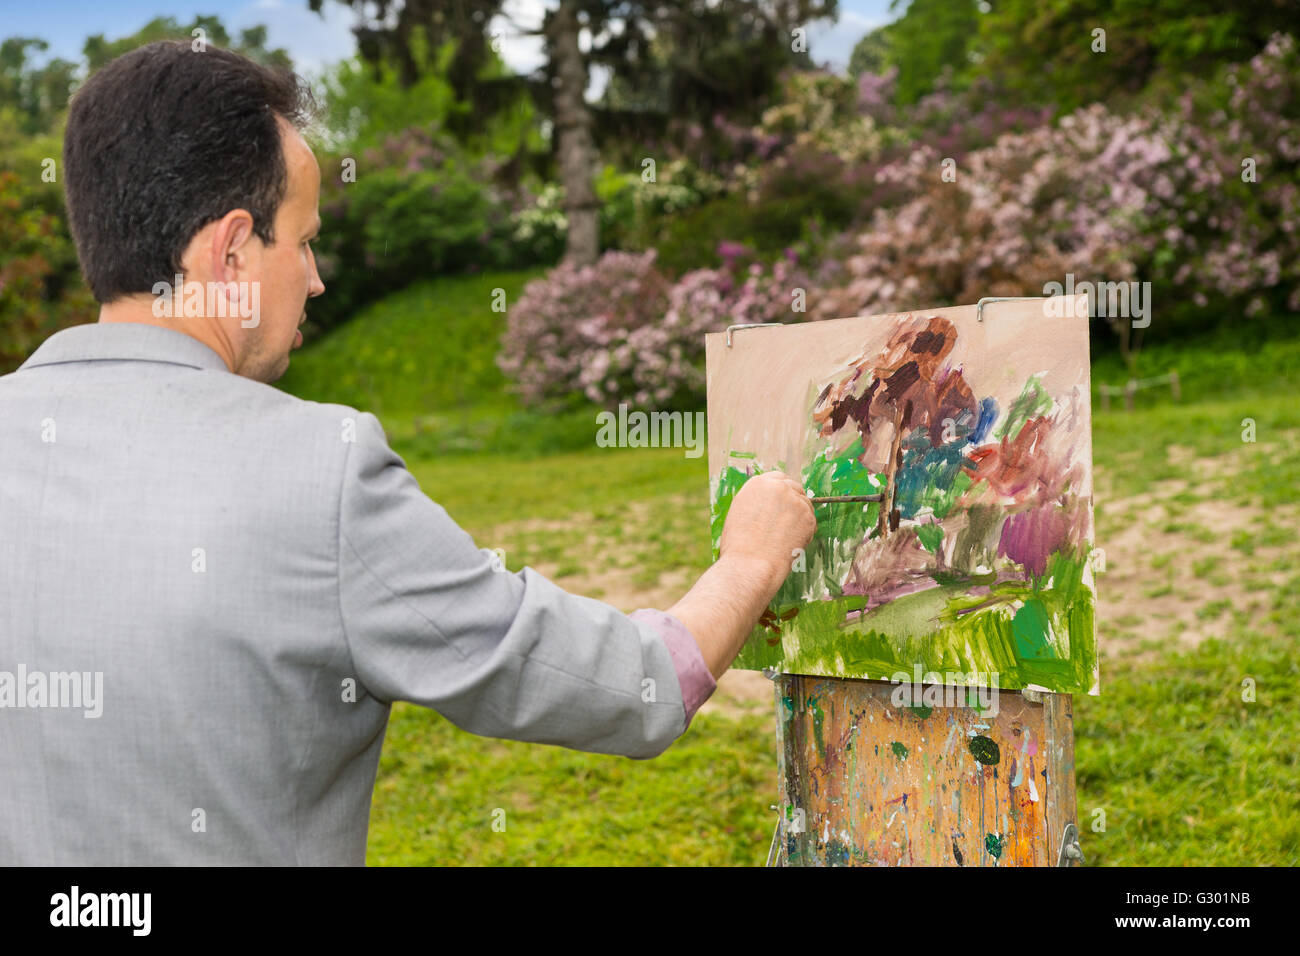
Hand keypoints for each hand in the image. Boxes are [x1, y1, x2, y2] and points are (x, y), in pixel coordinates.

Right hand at [718, 471, 816, 592]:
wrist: (749, 565)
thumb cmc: (739, 546)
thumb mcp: (741, 512)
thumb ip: (758, 502)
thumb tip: (771, 504)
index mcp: (757, 484)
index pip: (778, 478)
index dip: (783, 491)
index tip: (785, 501)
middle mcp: (777, 487)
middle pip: (795, 488)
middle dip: (795, 502)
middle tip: (790, 521)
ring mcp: (795, 501)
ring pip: (806, 505)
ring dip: (801, 518)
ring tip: (785, 538)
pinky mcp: (808, 517)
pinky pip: (811, 522)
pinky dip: (806, 533)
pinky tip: (791, 544)